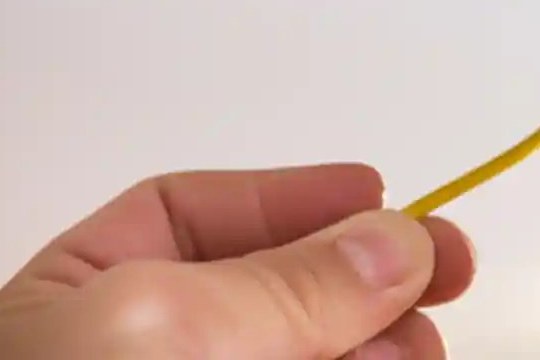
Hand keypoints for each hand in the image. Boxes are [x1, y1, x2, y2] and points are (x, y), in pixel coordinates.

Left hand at [0, 164, 474, 359]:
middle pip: (284, 288)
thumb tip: (396, 240)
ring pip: (327, 356)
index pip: (198, 216)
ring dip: (386, 345)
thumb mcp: (169, 332)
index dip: (298, 200)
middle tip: (448, 272)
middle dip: (367, 278)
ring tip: (410, 358)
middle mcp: (151, 351)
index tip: (384, 196)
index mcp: (91, 292)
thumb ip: (290, 282)